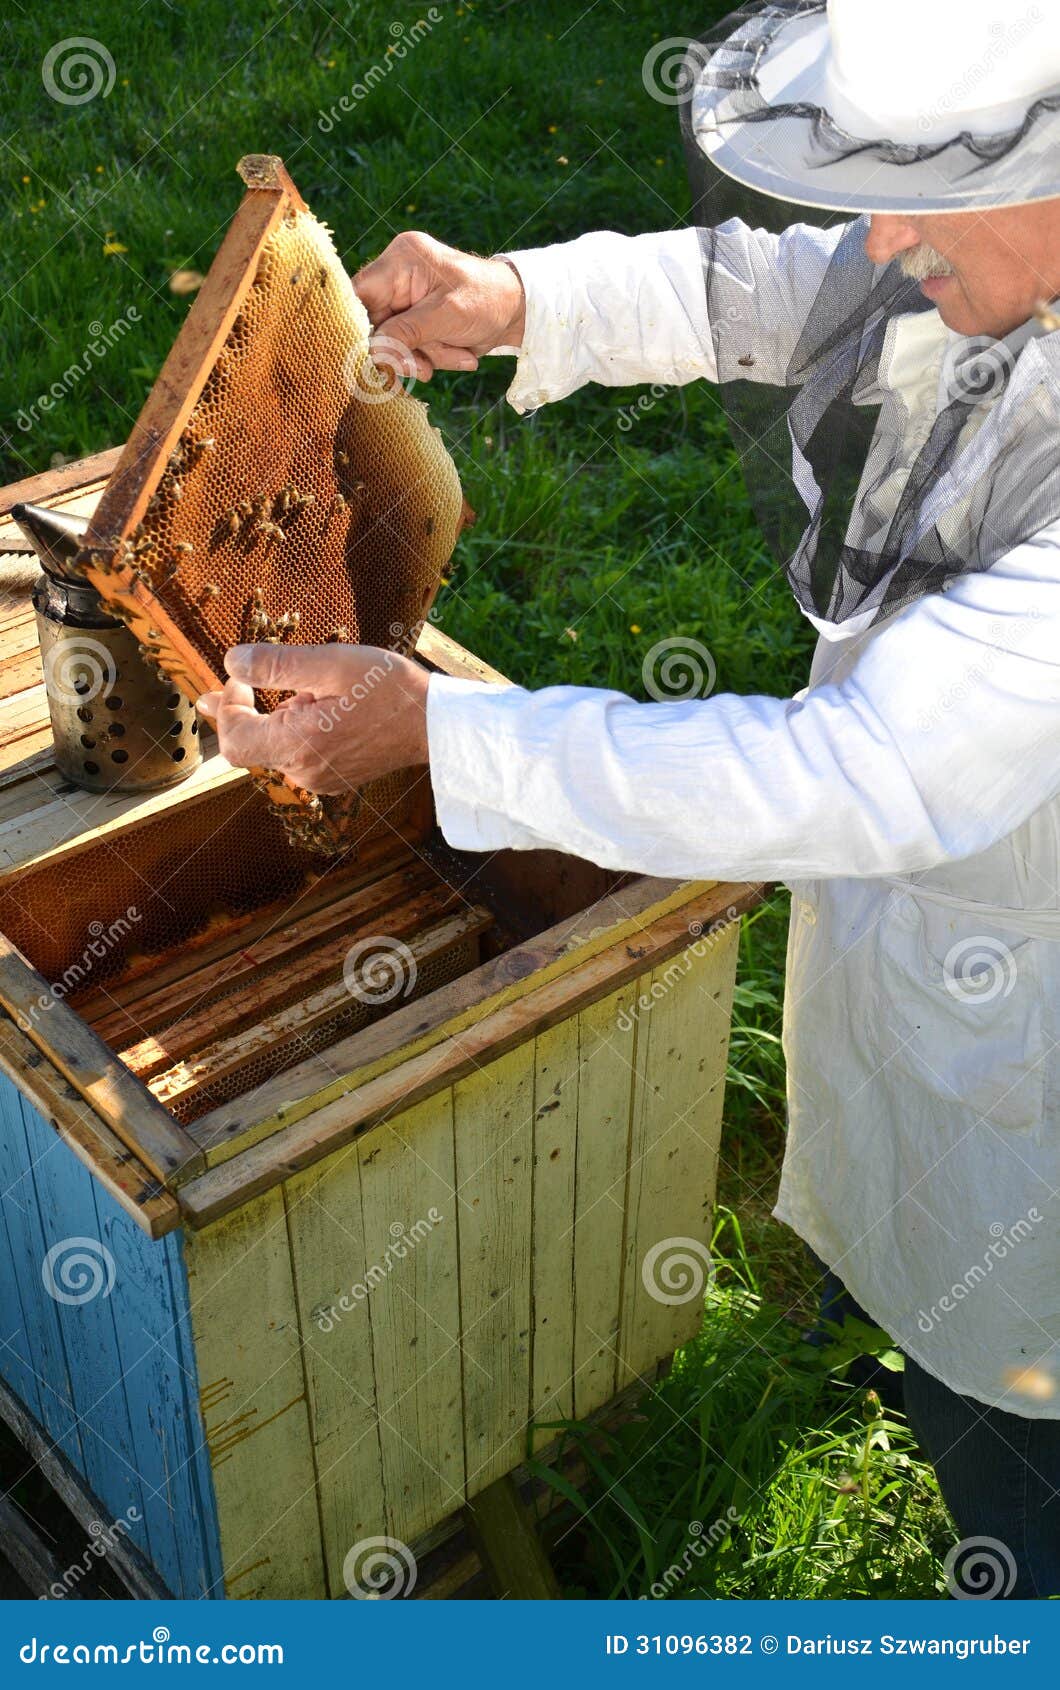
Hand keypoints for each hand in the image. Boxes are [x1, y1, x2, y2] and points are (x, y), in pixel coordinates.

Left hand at [197, 644, 429, 794]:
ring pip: (275, 749)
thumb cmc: (390, 689)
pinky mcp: (333, 779)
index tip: (242, 678)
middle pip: (250, 745)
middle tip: (251, 677)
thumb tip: (232, 662)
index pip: (233, 739)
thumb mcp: (333, 663)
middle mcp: (305, 772)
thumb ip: (277, 665)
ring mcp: (319, 780)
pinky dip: (298, 731)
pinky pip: (298, 755)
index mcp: (300, 745)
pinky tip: (326, 709)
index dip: (226, 707)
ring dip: (279, 718)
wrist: (435, 724)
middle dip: (250, 709)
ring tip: (316, 693)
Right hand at [353, 231, 525, 380]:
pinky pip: (409, 348)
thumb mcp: (447, 315)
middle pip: (375, 324)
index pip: (358, 294)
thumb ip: (407, 333)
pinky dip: (432, 357)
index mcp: (401, 259)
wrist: (517, 312)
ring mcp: (405, 300)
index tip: (367, 355)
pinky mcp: (415, 320)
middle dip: (403, 350)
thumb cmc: (487, 300)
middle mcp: (397, 276)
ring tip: (457, 354)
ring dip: (424, 356)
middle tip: (423, 368)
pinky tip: (459, 353)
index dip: (358, 326)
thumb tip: (373, 352)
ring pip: (393, 341)